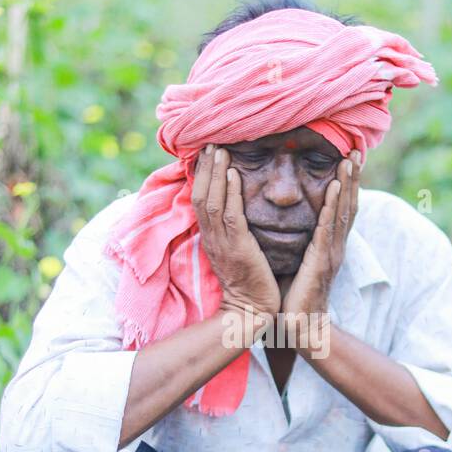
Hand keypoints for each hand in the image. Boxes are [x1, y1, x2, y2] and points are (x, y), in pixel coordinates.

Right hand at [192, 144, 280, 321]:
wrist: (252, 311)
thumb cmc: (250, 281)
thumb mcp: (235, 250)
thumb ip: (233, 229)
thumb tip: (236, 205)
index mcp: (210, 237)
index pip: (200, 199)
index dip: (202, 175)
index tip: (207, 151)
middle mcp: (212, 237)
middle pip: (201, 195)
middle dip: (205, 167)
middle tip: (211, 141)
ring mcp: (222, 243)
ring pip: (212, 201)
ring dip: (216, 173)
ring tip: (220, 149)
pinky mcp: (238, 248)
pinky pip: (231, 216)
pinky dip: (231, 192)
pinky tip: (234, 173)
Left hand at [281, 150, 360, 323]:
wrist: (300, 326)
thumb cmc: (295, 295)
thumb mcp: (298, 261)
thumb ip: (299, 241)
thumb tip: (285, 221)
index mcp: (330, 244)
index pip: (341, 207)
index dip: (347, 183)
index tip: (349, 159)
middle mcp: (335, 245)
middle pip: (348, 204)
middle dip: (353, 176)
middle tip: (357, 150)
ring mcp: (331, 252)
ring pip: (342, 211)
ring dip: (347, 184)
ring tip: (350, 160)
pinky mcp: (322, 261)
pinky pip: (327, 228)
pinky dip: (332, 206)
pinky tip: (334, 189)